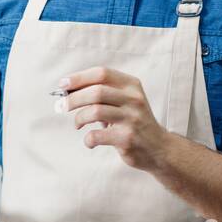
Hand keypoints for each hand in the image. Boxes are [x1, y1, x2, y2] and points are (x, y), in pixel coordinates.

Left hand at [59, 66, 173, 172]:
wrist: (159, 148)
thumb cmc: (133, 121)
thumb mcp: (125, 100)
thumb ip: (103, 93)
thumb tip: (68, 90)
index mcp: (132, 85)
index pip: (102, 73)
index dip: (79, 78)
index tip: (63, 84)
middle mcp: (134, 99)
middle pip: (96, 91)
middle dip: (73, 99)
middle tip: (62, 106)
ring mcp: (132, 119)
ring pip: (94, 112)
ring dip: (79, 118)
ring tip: (78, 123)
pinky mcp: (126, 138)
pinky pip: (96, 135)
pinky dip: (87, 139)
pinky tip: (90, 141)